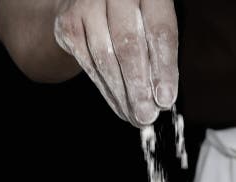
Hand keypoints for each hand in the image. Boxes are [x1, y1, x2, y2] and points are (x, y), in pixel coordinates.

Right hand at [53, 0, 177, 126]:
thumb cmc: (136, 17)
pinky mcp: (68, 23)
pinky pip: (89, 64)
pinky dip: (107, 90)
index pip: (160, 32)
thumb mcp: (154, 24)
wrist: (93, 0)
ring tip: (136, 117)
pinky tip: (120, 106)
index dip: (164, 69)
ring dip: (122, 94)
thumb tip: (163, 97)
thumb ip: (160, 53)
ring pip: (105, 58)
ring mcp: (87, 5)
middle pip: (129, 46)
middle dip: (139, 87)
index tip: (166, 99)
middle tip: (148, 115)